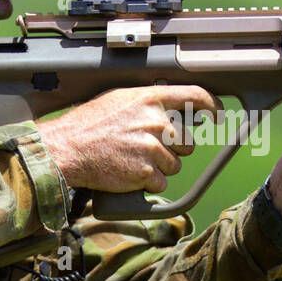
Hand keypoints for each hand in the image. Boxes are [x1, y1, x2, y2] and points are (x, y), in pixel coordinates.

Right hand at [36, 85, 218, 192]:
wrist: (66, 149)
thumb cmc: (88, 125)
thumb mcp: (119, 100)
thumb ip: (148, 104)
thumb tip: (172, 109)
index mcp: (150, 99)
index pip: (195, 96)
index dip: (210, 106)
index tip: (215, 114)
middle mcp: (155, 121)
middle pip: (187, 140)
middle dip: (174, 147)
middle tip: (148, 147)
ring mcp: (152, 148)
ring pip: (176, 164)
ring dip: (160, 167)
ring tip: (134, 160)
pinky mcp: (146, 172)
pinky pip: (162, 183)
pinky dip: (149, 183)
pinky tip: (131, 173)